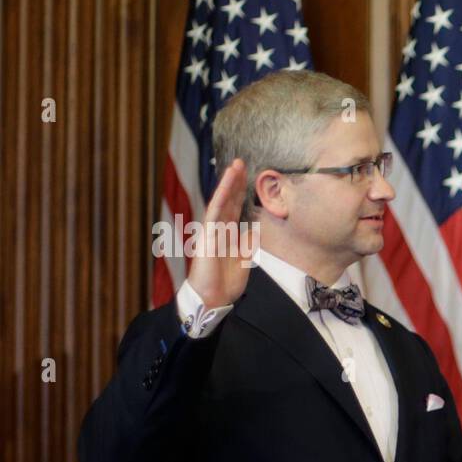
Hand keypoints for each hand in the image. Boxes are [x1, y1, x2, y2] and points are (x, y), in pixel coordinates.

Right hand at [187, 159, 253, 308]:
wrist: (213, 299)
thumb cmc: (225, 282)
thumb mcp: (243, 261)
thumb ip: (247, 245)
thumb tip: (253, 231)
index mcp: (227, 234)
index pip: (235, 208)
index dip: (240, 192)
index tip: (247, 175)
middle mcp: (219, 229)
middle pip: (228, 200)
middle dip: (234, 182)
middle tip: (240, 162)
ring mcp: (212, 231)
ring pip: (221, 202)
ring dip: (227, 184)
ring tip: (234, 167)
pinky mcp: (207, 236)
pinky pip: (215, 214)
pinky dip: (220, 199)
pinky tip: (226, 186)